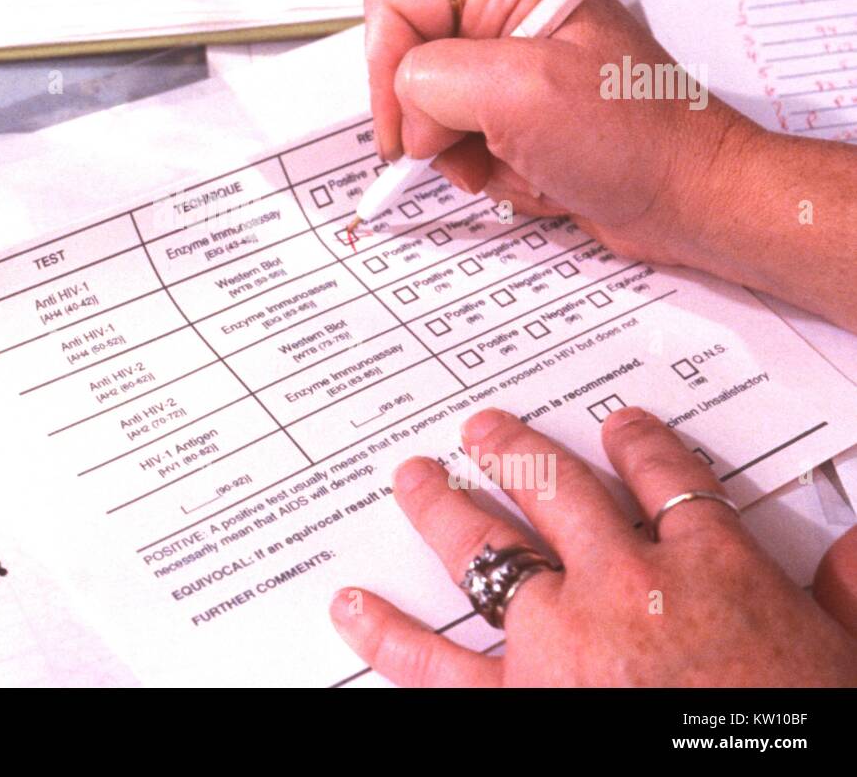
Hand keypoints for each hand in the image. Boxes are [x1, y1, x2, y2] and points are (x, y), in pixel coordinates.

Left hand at [329, 406, 856, 685]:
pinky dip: (388, 634)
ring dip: (444, 507)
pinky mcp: (514, 701)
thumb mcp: (844, 655)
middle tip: (483, 429)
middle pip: (557, 492)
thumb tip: (856, 548)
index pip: (669, 479)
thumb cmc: (798, 733)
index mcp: (711, 570)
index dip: (642, 444)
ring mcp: (560, 640)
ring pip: (487, 549)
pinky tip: (351, 609)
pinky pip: (436, 664)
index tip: (621, 424)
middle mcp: (623, 586)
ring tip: (415, 477)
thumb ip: (845, 595)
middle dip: (516, 452)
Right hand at [364, 0, 761, 267]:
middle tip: (467, 145)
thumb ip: (435, 78)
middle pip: (408, 64)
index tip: (407, 123)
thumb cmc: (637, 137)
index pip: (397, 2)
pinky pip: (463, 146)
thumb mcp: (520, 93)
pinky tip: (531, 175)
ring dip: (464, 156)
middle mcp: (507, 20)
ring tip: (517, 162)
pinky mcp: (520, 117)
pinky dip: (486, 173)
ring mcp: (513, 72)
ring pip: (432, 115)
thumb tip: (406, 103)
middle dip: (432, 122)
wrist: (689, 198)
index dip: (387, 66)